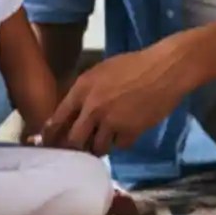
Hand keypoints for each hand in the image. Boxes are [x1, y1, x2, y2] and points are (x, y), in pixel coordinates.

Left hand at [40, 40, 202, 155]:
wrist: (164, 69)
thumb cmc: (133, 65)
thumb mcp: (101, 71)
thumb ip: (85, 91)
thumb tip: (72, 111)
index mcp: (82, 88)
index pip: (58, 117)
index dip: (53, 133)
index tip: (51, 142)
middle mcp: (93, 107)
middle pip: (74, 140)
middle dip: (75, 147)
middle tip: (78, 149)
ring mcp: (112, 121)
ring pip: (97, 147)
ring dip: (99, 146)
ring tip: (104, 141)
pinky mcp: (131, 131)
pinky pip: (119, 146)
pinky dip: (120, 143)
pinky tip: (125, 133)